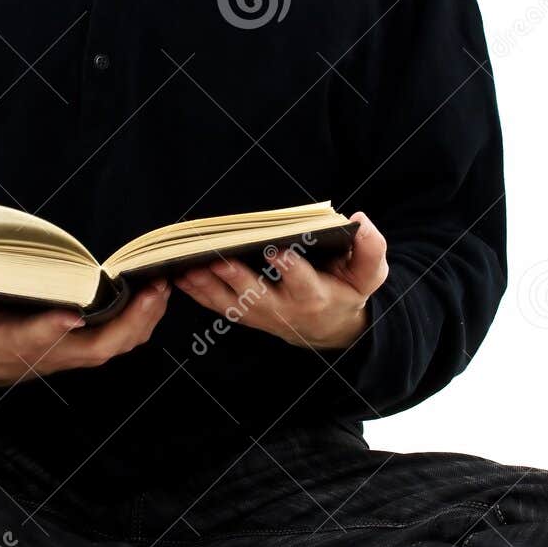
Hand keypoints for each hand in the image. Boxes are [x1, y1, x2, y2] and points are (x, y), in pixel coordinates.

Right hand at [0, 278, 172, 388]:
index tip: (68, 316)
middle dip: (128, 322)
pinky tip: (160, 292)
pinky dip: (146, 318)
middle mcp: (55, 352)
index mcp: (18, 342)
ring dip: (145, 319)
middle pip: (99, 347)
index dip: (51, 330)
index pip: (36, 339)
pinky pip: (125, 336)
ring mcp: (76, 352)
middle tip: (152, 290)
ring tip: (164, 285)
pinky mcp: (89, 345)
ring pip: (119, 344)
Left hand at [171, 210, 387, 350]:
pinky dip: (196, 290)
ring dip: (206, 285)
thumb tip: (361, 220)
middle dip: (237, 279)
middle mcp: (283, 309)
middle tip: (219, 259)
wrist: (329, 326)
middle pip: (257, 297)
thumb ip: (370, 249)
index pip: (303, 283)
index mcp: (315, 296)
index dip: (291, 267)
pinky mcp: (242, 313)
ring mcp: (259, 314)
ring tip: (187, 265)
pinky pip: (216, 305)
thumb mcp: (368, 274)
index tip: (278, 249)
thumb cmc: (347, 290)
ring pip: (229, 303)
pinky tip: (177, 273)